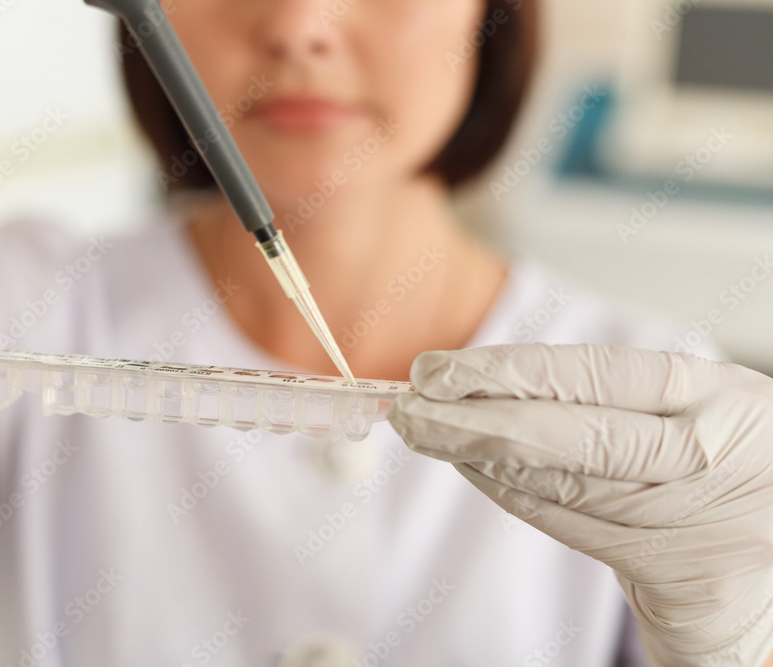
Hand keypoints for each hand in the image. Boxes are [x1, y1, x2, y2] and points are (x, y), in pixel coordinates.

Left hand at [388, 344, 772, 665]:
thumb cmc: (723, 460)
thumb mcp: (691, 404)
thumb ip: (602, 392)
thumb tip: (484, 379)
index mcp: (709, 394)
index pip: (593, 375)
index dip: (507, 371)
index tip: (438, 371)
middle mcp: (701, 452)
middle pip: (568, 434)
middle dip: (474, 419)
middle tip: (408, 407)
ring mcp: (688, 515)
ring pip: (561, 481)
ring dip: (478, 456)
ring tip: (423, 431)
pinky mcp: (667, 568)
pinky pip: (570, 523)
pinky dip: (511, 493)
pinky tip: (469, 468)